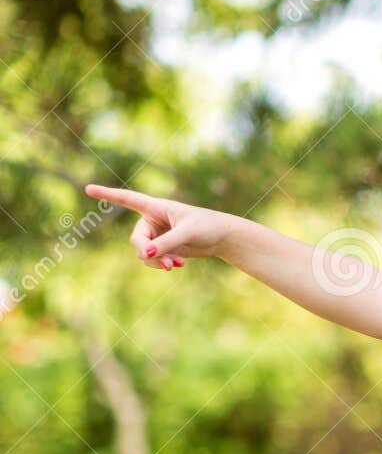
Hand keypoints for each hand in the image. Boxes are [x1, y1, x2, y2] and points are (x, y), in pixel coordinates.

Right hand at [84, 184, 238, 270]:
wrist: (222, 237)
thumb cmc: (207, 226)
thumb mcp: (186, 233)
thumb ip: (165, 243)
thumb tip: (144, 255)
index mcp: (155, 207)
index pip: (127, 199)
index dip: (108, 194)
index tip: (87, 188)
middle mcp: (152, 220)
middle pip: (136, 239)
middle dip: (147, 253)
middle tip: (163, 263)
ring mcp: (156, 235)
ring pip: (143, 252)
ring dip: (156, 261)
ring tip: (175, 265)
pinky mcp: (163, 248)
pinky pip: (153, 259)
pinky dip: (161, 263)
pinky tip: (178, 265)